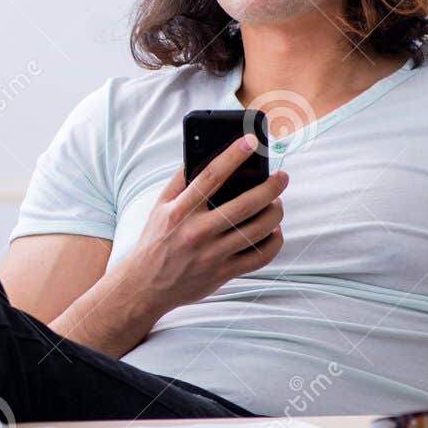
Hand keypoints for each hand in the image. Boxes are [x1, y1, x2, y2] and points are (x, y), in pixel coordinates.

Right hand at [112, 133, 286, 317]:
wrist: (145, 286)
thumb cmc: (155, 240)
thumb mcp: (159, 207)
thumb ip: (179, 182)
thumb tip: (199, 154)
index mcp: (180, 212)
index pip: (210, 177)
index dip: (232, 156)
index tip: (250, 141)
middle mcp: (197, 232)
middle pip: (244, 205)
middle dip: (270, 188)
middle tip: (282, 177)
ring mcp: (212, 255)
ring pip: (257, 231)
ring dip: (275, 213)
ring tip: (276, 203)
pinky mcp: (223, 273)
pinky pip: (259, 257)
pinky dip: (273, 241)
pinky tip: (273, 230)